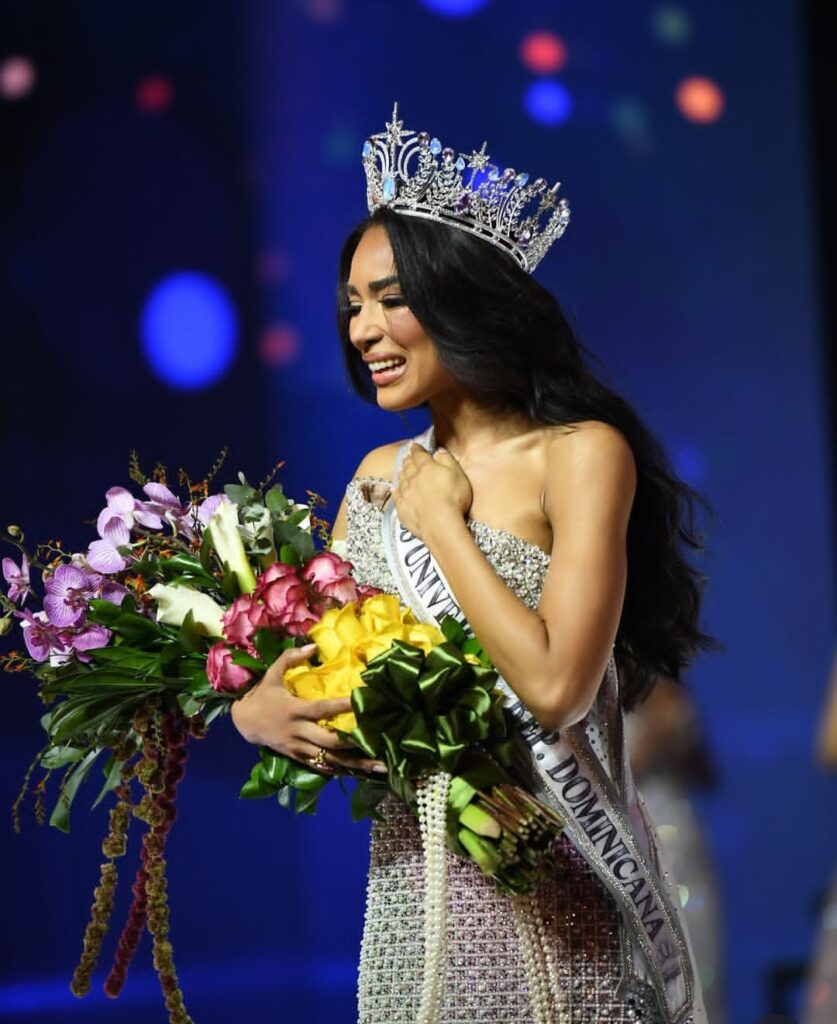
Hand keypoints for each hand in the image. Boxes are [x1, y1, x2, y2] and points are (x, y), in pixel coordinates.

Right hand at [230, 645, 385, 775]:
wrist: (243, 722)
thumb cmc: (262, 695)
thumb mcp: (272, 673)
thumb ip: (291, 658)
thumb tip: (313, 646)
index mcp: (295, 710)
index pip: (323, 708)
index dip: (342, 706)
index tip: (362, 701)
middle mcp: (299, 732)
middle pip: (329, 742)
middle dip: (355, 744)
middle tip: (381, 744)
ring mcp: (299, 748)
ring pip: (330, 760)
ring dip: (355, 765)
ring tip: (381, 768)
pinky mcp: (298, 758)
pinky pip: (322, 767)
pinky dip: (342, 771)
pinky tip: (361, 775)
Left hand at [393, 443, 472, 540]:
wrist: (440, 524)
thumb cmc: (453, 498)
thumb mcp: (458, 474)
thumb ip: (447, 460)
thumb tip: (439, 451)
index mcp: (427, 467)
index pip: (419, 454)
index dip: (417, 449)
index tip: (414, 445)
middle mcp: (413, 478)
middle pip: (408, 466)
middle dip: (408, 459)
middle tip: (408, 456)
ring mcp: (406, 493)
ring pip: (401, 479)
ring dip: (401, 472)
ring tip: (401, 469)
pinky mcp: (402, 508)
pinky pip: (397, 496)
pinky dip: (396, 490)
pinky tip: (395, 488)